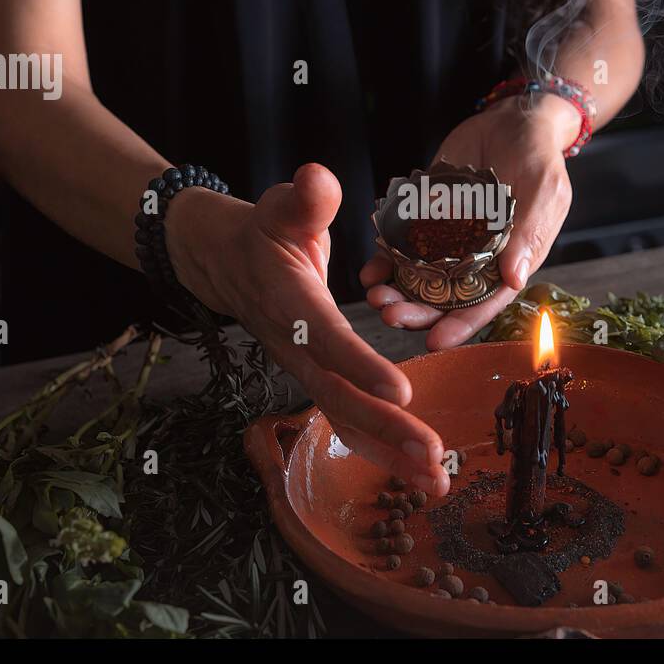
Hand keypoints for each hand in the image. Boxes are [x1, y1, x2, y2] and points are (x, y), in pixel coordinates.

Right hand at [168, 163, 450, 495]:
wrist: (228, 264)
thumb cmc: (264, 232)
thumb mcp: (279, 206)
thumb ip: (303, 199)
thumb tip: (317, 178)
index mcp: (292, 306)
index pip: (329, 341)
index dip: (362, 366)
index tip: (400, 390)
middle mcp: (298, 349)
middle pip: (342, 398)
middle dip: (388, 430)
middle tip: (433, 456)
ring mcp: (307, 372)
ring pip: (347, 421)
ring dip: (391, 454)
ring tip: (435, 484)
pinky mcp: (320, 381)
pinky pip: (350, 422)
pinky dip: (383, 450)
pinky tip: (419, 474)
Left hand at [361, 93, 578, 348]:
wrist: (512, 120)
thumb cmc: (539, 157)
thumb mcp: (544, 191)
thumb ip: (529, 234)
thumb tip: (515, 280)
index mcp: (509, 262)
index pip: (485, 303)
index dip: (461, 325)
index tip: (435, 341)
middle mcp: (476, 259)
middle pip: (445, 297)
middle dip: (417, 312)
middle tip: (391, 315)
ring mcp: (449, 240)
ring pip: (419, 277)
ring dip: (397, 291)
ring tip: (376, 296)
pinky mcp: (426, 218)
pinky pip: (402, 244)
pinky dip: (385, 259)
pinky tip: (370, 269)